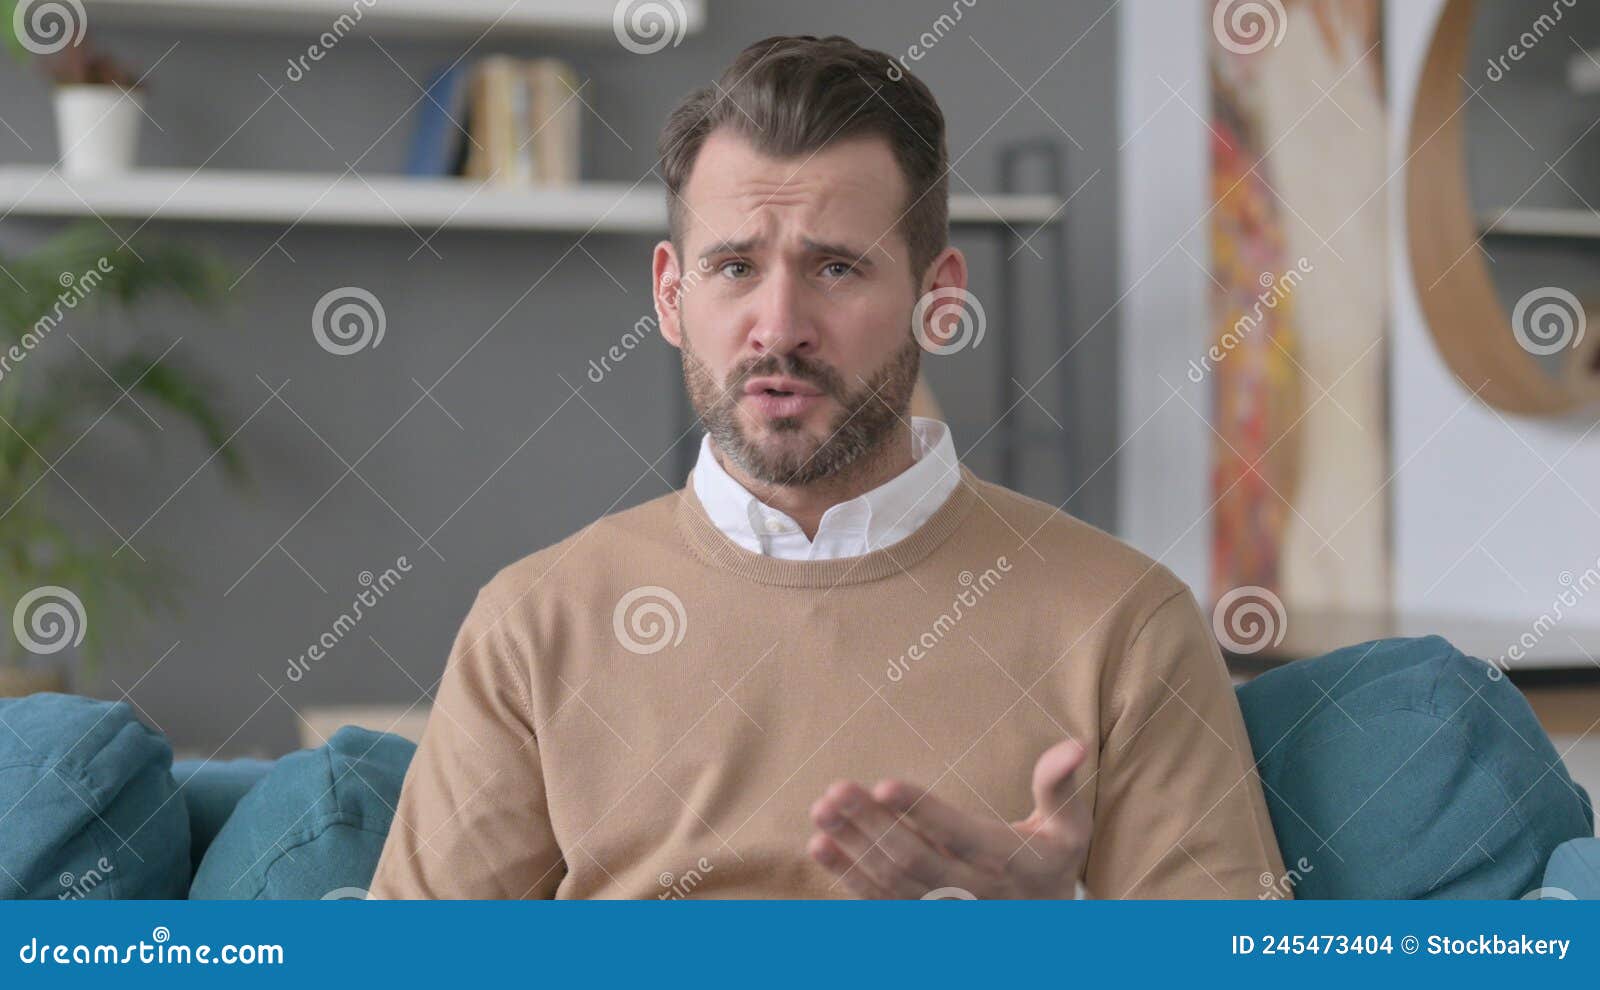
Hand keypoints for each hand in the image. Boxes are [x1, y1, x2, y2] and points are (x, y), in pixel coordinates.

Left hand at [805, 738, 1091, 898]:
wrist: (1043, 926)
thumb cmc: (1051, 863)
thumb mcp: (1069, 828)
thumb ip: (1060, 786)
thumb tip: (1075, 744)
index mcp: (1009, 862)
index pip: (960, 835)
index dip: (922, 811)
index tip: (885, 784)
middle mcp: (973, 893)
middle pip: (913, 860)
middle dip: (871, 825)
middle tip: (836, 789)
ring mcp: (944, 913)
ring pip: (890, 883)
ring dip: (852, 847)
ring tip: (821, 809)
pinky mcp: (921, 922)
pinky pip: (878, 904)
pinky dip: (847, 876)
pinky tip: (821, 846)